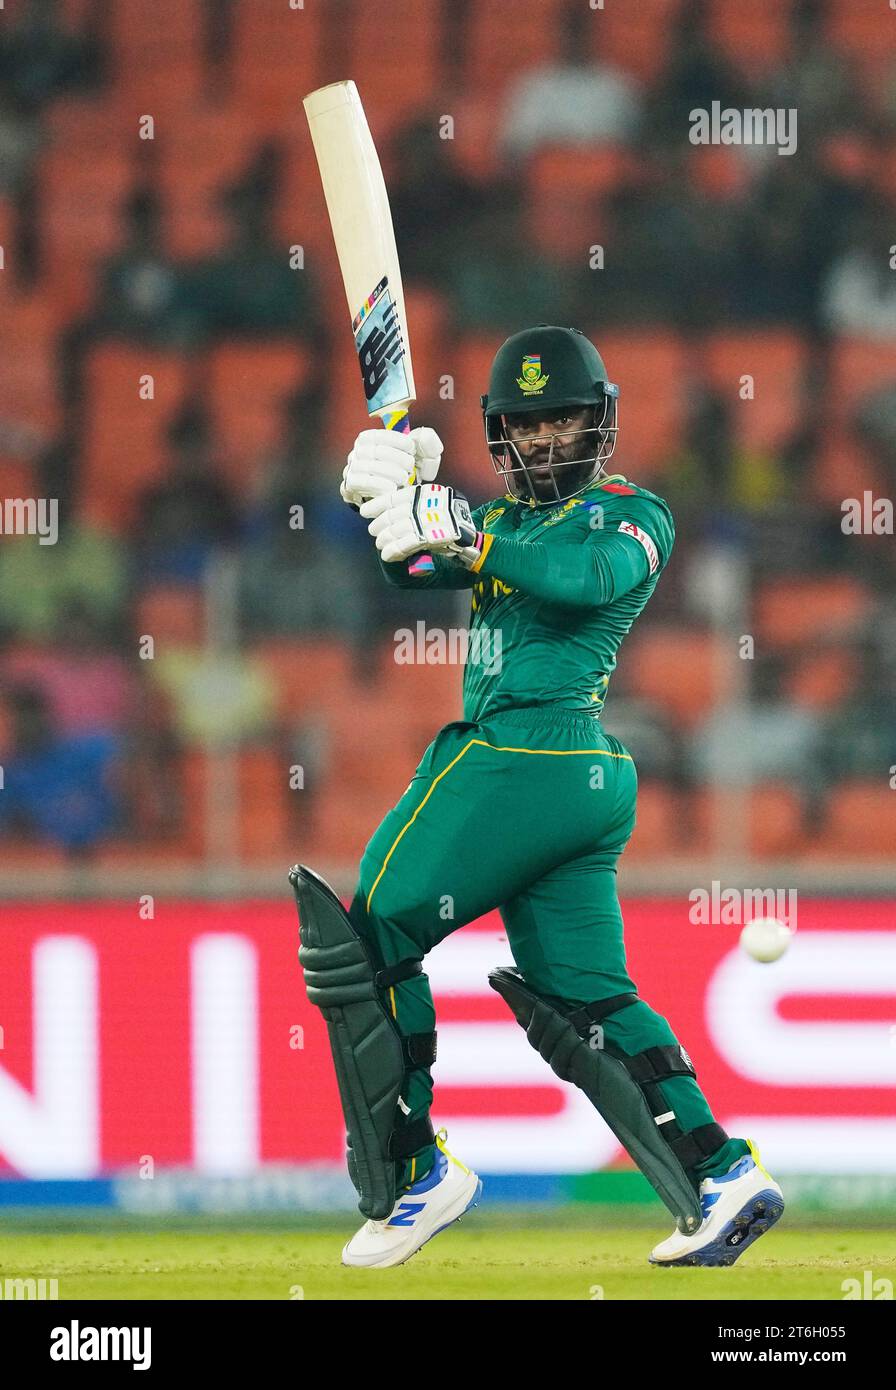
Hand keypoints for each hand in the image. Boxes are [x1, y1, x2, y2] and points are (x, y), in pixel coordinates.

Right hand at [340, 426, 442, 505]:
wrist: (396, 500)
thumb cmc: (409, 473)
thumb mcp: (423, 456)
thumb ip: (427, 441)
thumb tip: (420, 436)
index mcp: (370, 439)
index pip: (380, 434)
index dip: (398, 441)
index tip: (412, 450)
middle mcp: (357, 451)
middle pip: (375, 450)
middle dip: (397, 459)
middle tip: (410, 468)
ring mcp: (351, 468)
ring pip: (368, 466)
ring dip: (390, 472)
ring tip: (404, 479)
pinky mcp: (349, 485)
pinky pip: (360, 481)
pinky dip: (378, 484)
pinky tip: (392, 489)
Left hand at [360, 483, 477, 563]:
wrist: (468, 535)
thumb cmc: (447, 521)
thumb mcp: (429, 506)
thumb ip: (411, 508)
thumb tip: (384, 515)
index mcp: (422, 494)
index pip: (393, 497)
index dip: (377, 505)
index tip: (365, 512)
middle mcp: (423, 505)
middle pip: (392, 516)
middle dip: (380, 526)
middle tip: (374, 532)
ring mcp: (426, 521)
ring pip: (396, 531)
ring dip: (384, 540)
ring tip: (381, 545)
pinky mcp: (430, 537)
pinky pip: (405, 544)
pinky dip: (393, 551)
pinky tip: (387, 555)